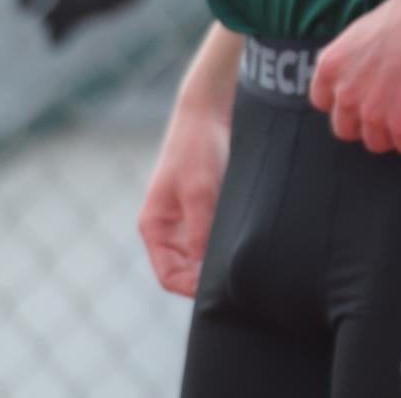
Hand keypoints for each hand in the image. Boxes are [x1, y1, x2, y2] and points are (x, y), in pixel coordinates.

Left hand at [19, 0, 149, 41]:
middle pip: (95, 5)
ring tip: (62, 8)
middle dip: (70, 18)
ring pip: (109, 8)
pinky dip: (100, 8)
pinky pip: (120, 5)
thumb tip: (24, 10)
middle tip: (47, 28)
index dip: (60, 12)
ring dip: (85, 15)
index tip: (39, 19)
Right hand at [137, 99, 229, 296]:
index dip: (192, 288)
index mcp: (154, 227)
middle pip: (185, 270)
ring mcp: (187, 219)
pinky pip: (214, 238)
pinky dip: (226, 244)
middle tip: (238, 279)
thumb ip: (200, 229)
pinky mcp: (206, 208)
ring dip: (218, 261)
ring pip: (201, 256)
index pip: (169, 276)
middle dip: (207, 278)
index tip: (220, 287)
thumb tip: (204, 266)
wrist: (209, 112)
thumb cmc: (198, 148)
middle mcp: (168, 228)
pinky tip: (246, 242)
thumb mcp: (200, 190)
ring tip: (244, 262)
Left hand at [310, 0, 400, 154]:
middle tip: (392, 106)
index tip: (364, 96)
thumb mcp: (358, 35)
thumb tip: (359, 81)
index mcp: (329, 69)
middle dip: (368, 122)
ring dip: (394, 131)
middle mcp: (344, 96)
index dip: (347, 101)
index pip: (324, 103)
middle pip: (347, 130)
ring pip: (378, 142)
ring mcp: (372, 114)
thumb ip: (349, 64)